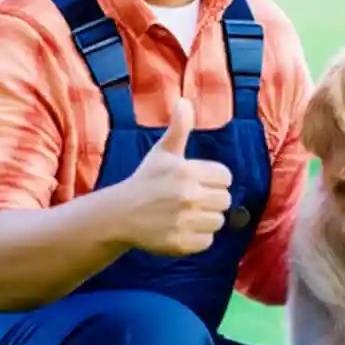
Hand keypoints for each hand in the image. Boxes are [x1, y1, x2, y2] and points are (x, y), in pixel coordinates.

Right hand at [119, 98, 231, 255]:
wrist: (119, 215)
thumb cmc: (145, 181)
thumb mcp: (162, 153)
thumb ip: (179, 129)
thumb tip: (184, 101)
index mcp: (188, 171)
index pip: (225, 177)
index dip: (213, 180)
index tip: (195, 183)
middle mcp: (188, 196)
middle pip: (225, 200)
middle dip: (210, 200)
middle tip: (189, 200)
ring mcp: (185, 221)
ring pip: (218, 222)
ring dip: (205, 220)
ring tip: (184, 215)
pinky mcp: (181, 243)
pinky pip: (207, 241)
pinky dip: (197, 239)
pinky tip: (179, 230)